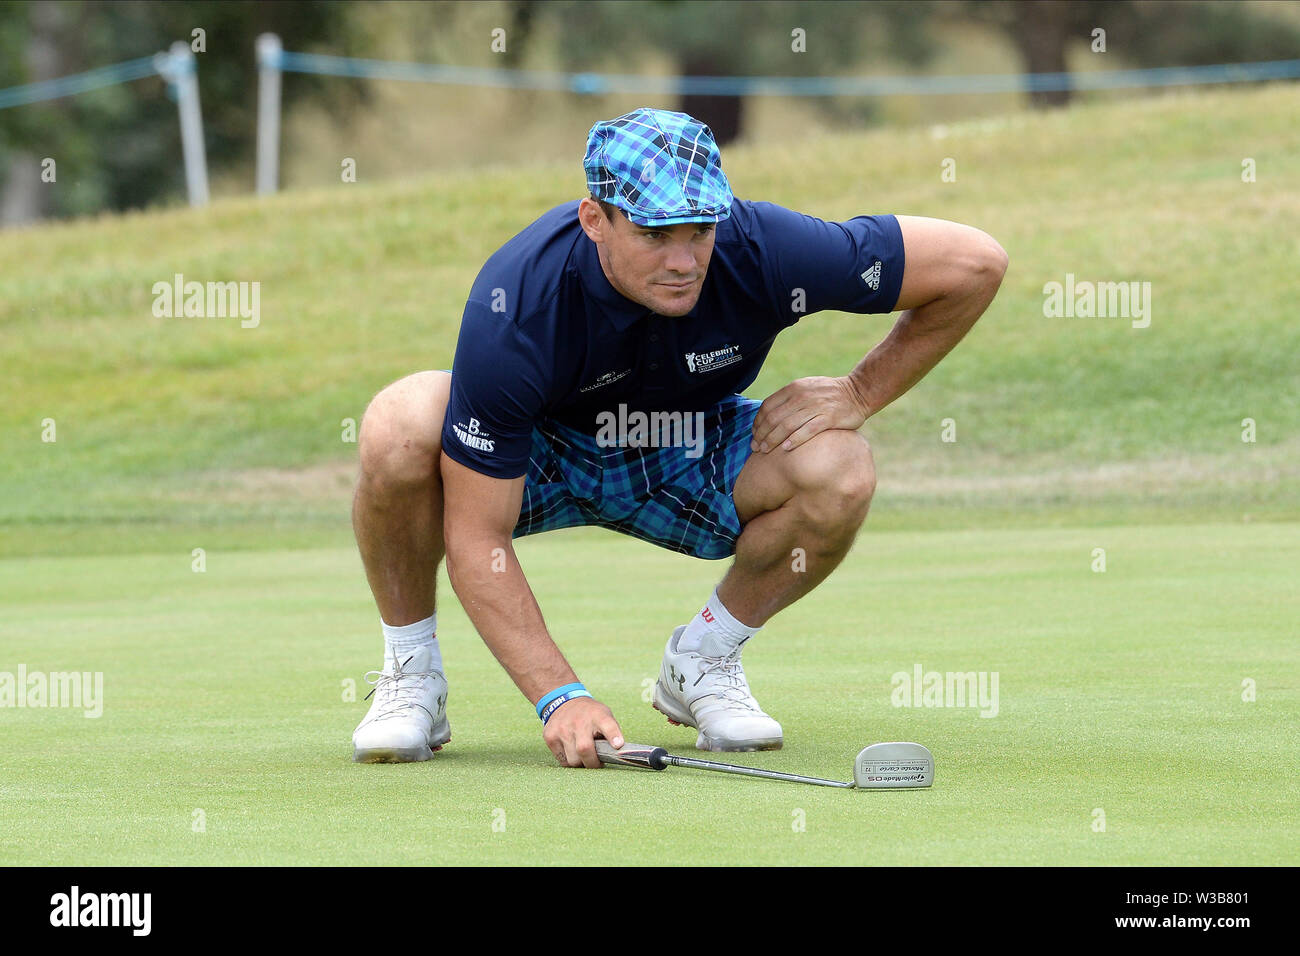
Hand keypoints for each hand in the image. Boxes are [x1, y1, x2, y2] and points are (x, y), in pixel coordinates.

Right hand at [542, 696, 624, 767]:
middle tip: (596, 763)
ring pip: (573, 760)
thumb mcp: (604, 715)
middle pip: (585, 750)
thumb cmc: (590, 715)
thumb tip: (619, 754)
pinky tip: (571, 750)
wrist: (563, 701)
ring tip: (583, 755)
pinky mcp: (550, 736)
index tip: (618, 745)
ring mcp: (562, 729)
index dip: (613, 736)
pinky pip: (562, 760)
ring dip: (580, 763)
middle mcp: (578, 721)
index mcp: (598, 716)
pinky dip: (569, 760)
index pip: (608, 725)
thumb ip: (612, 732)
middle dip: (593, 763)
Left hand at [750, 376, 870, 453]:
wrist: (859, 392)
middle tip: (756, 448)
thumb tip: (767, 417)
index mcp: (795, 388)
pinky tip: (786, 449)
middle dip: (762, 434)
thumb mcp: (806, 388)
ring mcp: (816, 406)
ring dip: (773, 440)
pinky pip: (808, 430)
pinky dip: (795, 440)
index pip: (768, 406)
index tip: (754, 435)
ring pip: (787, 425)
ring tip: (765, 451)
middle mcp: (803, 396)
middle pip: (774, 418)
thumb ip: (789, 399)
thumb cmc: (829, 394)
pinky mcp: (829, 417)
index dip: (758, 423)